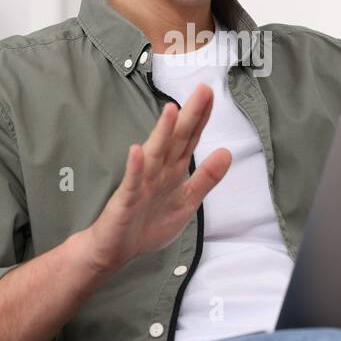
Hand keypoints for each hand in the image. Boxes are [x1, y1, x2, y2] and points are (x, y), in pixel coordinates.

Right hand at [85, 82, 231, 273]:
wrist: (114, 250)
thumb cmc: (147, 225)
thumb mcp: (187, 202)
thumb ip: (205, 178)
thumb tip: (226, 152)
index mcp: (172, 171)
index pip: (189, 140)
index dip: (201, 119)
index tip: (212, 94)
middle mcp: (157, 172)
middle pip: (176, 140)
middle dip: (190, 116)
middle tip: (203, 90)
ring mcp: (140, 184)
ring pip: (154, 155)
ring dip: (162, 132)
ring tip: (171, 109)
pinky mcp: (125, 200)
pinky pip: (131, 183)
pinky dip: (134, 167)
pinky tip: (137, 151)